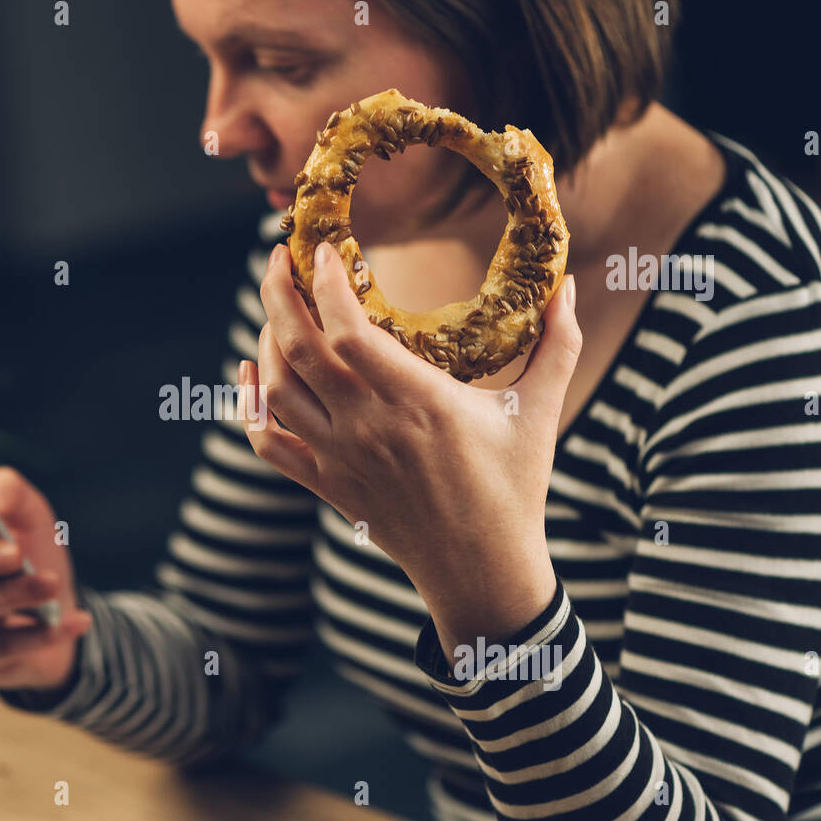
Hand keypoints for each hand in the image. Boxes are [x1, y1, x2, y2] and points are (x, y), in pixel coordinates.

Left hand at [241, 242, 578, 653]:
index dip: (326, 284)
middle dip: (278, 293)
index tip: (326, 250)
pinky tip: (250, 373)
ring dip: (265, 340)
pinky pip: (267, 443)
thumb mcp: (542, 410)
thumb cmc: (515, 487)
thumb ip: (559, 342)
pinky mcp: (326, 484)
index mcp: (419, 400)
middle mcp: (369, 426)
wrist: (482, 571)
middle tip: (278, 256)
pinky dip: (248, 405)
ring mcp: (341, 458)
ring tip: (277, 307)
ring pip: (277, 389)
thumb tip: (572, 284)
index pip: (349, 330)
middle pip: (298, 348)